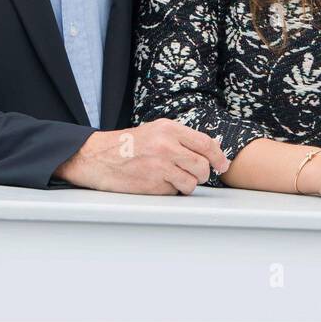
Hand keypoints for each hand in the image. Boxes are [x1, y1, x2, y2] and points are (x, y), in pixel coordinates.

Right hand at [54, 118, 228, 194]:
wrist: (98, 158)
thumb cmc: (129, 145)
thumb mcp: (156, 131)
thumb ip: (182, 138)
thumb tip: (211, 149)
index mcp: (169, 129)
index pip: (206, 144)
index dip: (218, 157)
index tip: (222, 165)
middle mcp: (166, 146)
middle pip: (202, 166)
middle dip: (202, 174)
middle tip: (194, 174)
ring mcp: (159, 166)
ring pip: (191, 182)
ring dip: (187, 184)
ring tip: (172, 178)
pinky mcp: (152, 185)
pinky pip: (174, 192)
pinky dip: (170, 190)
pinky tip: (157, 182)